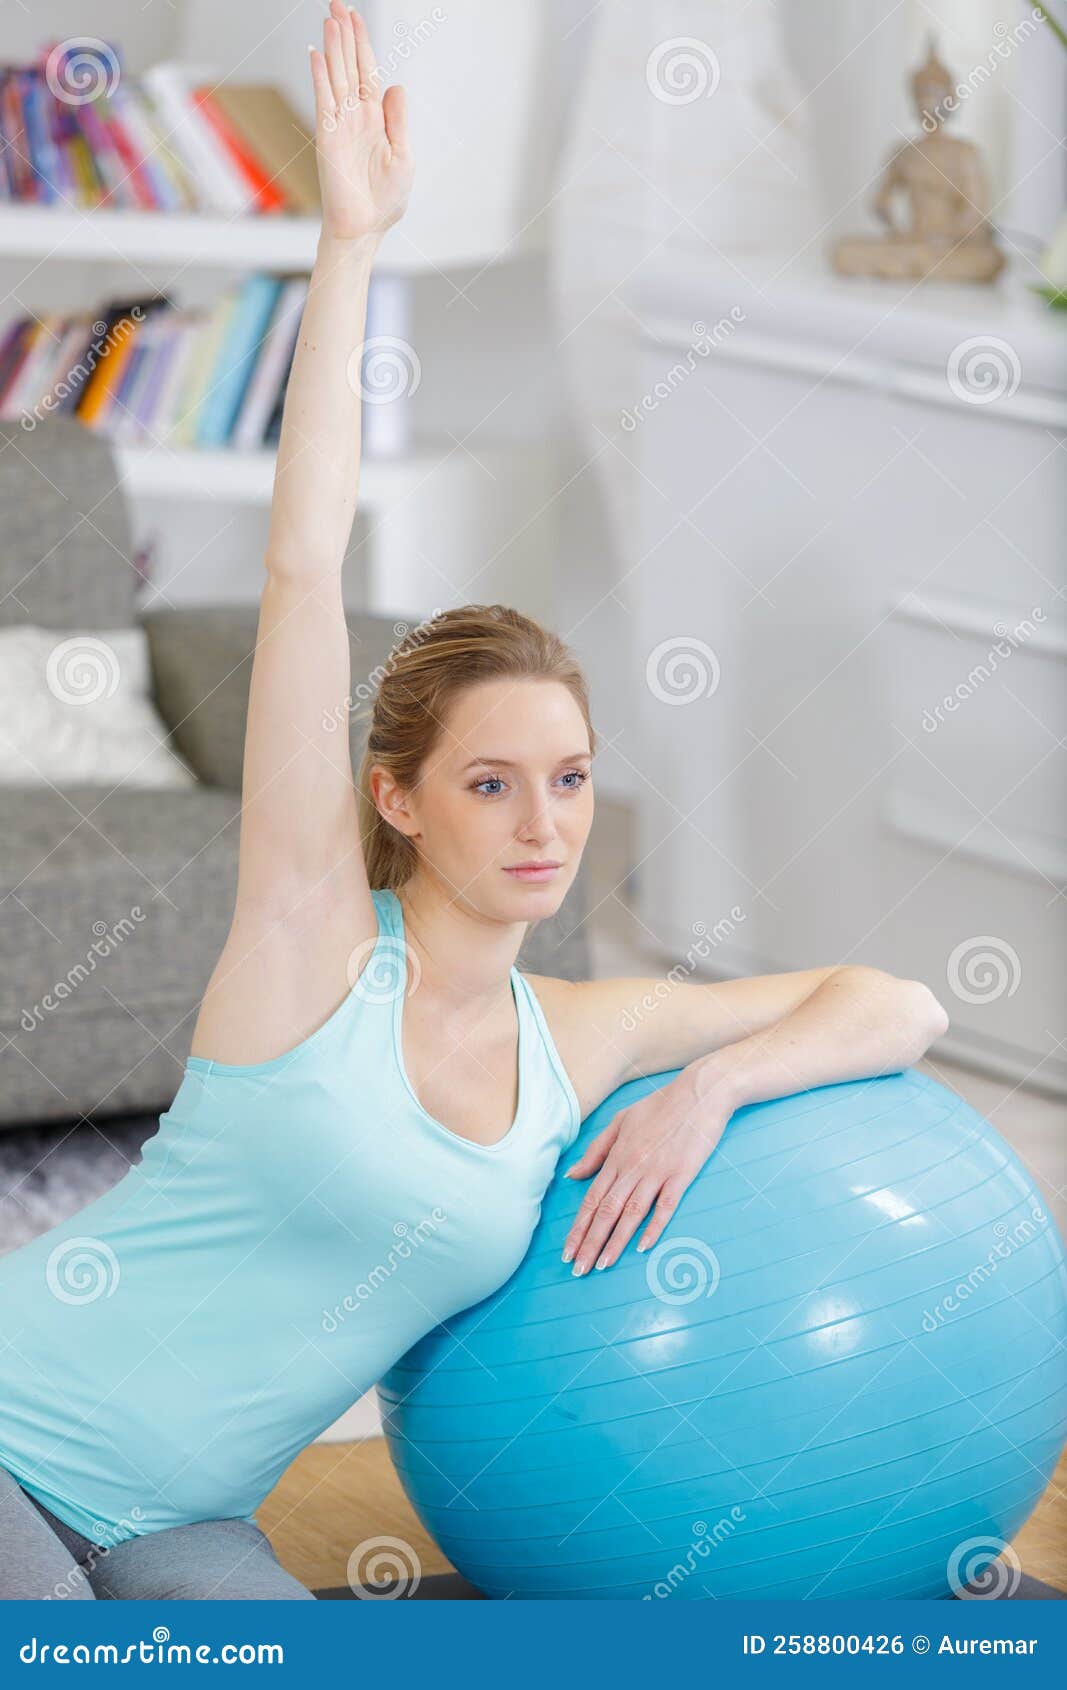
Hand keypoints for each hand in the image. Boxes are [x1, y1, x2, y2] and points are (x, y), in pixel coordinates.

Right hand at [308, 2, 413, 244]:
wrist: (365, 228)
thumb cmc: (386, 200)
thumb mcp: (403, 157)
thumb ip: (398, 121)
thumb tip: (394, 85)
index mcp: (376, 119)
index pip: (368, 72)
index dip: (362, 44)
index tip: (354, 16)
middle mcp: (356, 116)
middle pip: (350, 66)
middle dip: (345, 35)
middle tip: (338, 4)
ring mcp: (341, 124)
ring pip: (337, 77)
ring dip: (333, 48)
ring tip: (330, 19)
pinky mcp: (328, 137)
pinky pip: (325, 100)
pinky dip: (321, 77)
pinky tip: (317, 54)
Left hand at [561, 1074, 730, 1273]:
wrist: (699, 1093)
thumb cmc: (659, 1106)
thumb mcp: (620, 1121)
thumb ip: (596, 1150)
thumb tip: (573, 1174)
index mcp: (617, 1156)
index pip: (592, 1199)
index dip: (578, 1227)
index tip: (567, 1251)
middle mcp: (633, 1167)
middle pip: (606, 1212)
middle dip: (590, 1243)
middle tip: (578, 1269)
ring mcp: (657, 1172)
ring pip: (631, 1213)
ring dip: (615, 1242)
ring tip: (602, 1265)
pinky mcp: (681, 1175)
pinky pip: (665, 1206)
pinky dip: (653, 1227)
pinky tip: (642, 1247)